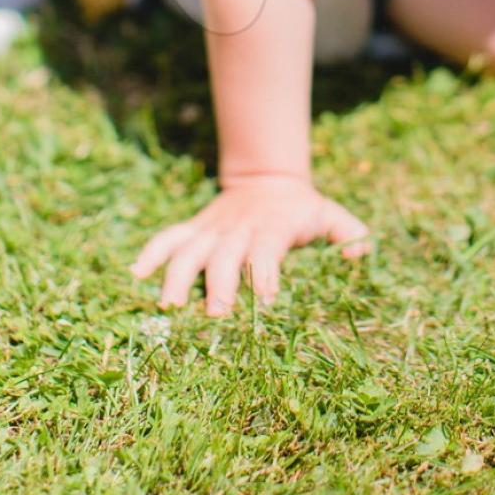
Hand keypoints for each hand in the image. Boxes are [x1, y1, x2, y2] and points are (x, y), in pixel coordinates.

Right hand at [129, 173, 372, 317]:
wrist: (269, 179)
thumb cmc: (302, 210)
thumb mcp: (329, 215)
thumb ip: (350, 233)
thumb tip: (359, 254)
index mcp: (272, 227)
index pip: (267, 248)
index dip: (265, 271)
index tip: (264, 299)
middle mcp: (239, 228)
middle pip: (225, 254)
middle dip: (219, 282)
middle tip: (215, 314)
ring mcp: (213, 229)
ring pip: (190, 249)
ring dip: (177, 275)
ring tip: (168, 306)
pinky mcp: (195, 231)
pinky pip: (168, 238)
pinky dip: (152, 252)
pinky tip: (135, 273)